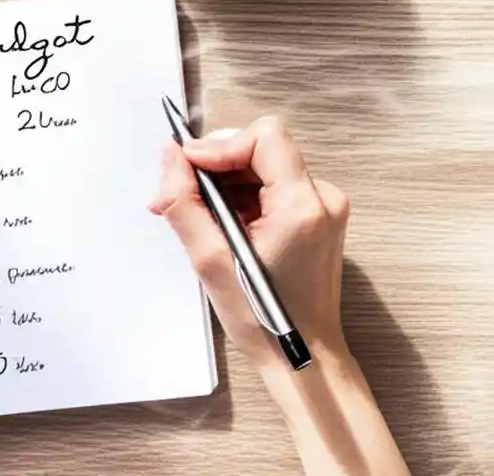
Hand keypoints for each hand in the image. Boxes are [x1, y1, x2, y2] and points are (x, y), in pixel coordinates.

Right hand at [151, 116, 407, 474]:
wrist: (305, 357)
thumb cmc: (263, 318)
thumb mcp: (209, 260)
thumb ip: (184, 201)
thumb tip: (169, 156)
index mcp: (303, 206)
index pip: (264, 136)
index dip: (220, 146)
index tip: (187, 168)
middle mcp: (322, 198)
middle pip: (262, 148)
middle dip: (215, 165)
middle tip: (178, 194)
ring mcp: (324, 207)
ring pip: (263, 166)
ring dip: (225, 183)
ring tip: (198, 218)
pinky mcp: (317, 217)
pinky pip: (272, 186)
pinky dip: (241, 197)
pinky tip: (223, 227)